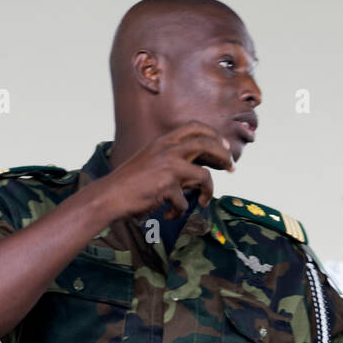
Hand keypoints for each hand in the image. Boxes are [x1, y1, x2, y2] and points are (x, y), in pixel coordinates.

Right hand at [96, 123, 234, 221]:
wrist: (110, 195)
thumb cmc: (132, 182)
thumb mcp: (153, 161)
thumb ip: (174, 160)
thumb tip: (199, 168)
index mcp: (164, 140)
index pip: (196, 127)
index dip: (214, 136)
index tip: (225, 147)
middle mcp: (168, 149)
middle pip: (206, 144)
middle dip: (223, 156)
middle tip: (231, 168)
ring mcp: (168, 167)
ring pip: (203, 176)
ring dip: (209, 191)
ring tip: (204, 201)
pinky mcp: (167, 186)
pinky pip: (184, 202)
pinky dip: (178, 212)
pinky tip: (169, 215)